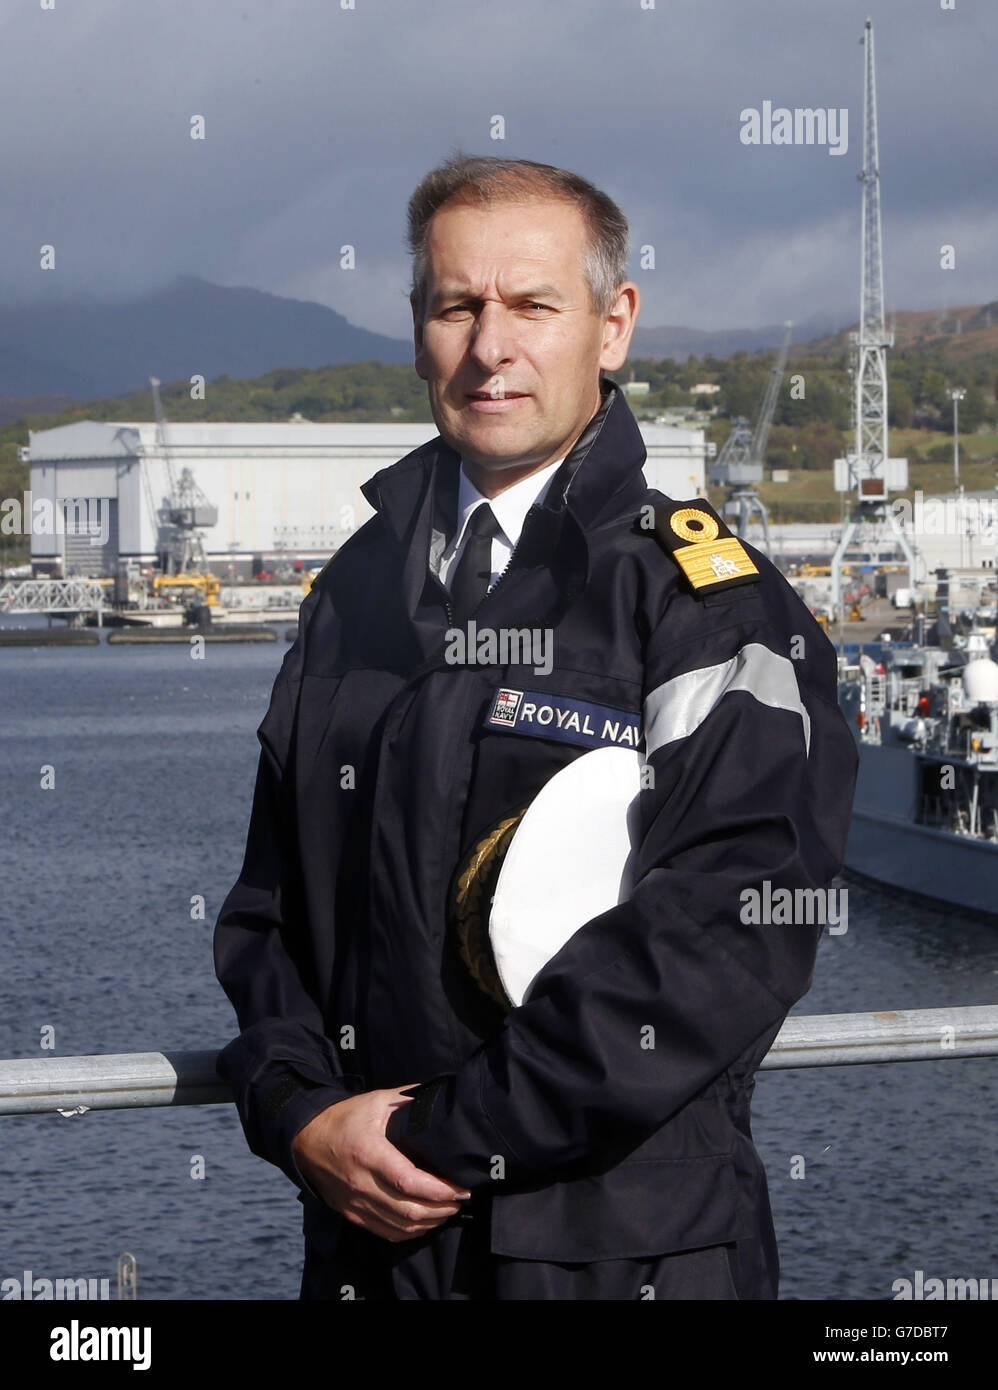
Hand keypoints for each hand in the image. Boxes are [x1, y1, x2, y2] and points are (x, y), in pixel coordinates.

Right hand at [291, 1085, 471, 1242]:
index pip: (409, 1182)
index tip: (461, 1187)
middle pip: (409, 1211)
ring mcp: (355, 1203)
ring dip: (430, 1222)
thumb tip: (439, 1098)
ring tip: (449, 1209)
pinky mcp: (352, 1214)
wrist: (306, 1139)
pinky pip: (386, 1232)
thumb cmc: (344, 1117)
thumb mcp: (376, 1101)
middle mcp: (361, 1184)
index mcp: (369, 1154)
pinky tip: (426, 1222)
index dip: (439, 1190)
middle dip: (442, 1209)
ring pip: (400, 1227)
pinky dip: (410, 1232)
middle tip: (461, 1199)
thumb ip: (408, 1098)